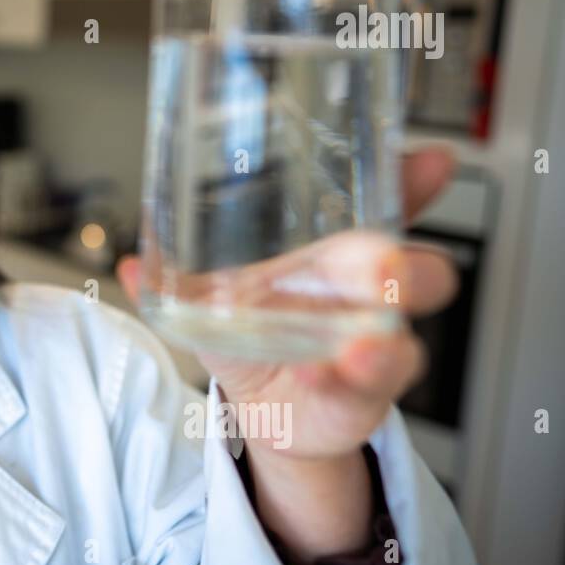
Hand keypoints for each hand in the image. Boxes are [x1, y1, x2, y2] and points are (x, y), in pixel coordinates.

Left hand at [115, 146, 459, 557]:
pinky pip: (364, 389)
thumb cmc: (251, 330)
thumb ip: (178, 276)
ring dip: (381, 341)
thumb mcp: (211, 296)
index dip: (413, 182)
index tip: (432, 161)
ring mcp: (373, 345)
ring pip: (401, 337)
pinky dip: (342, 382)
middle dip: (405, 265)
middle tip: (383, 264)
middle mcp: (366, 294)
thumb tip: (132, 261)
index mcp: (336, 251)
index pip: (389, 206)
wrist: (266, 403)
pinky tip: (320, 373)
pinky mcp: (365, 394)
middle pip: (415, 270)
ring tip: (359, 343)